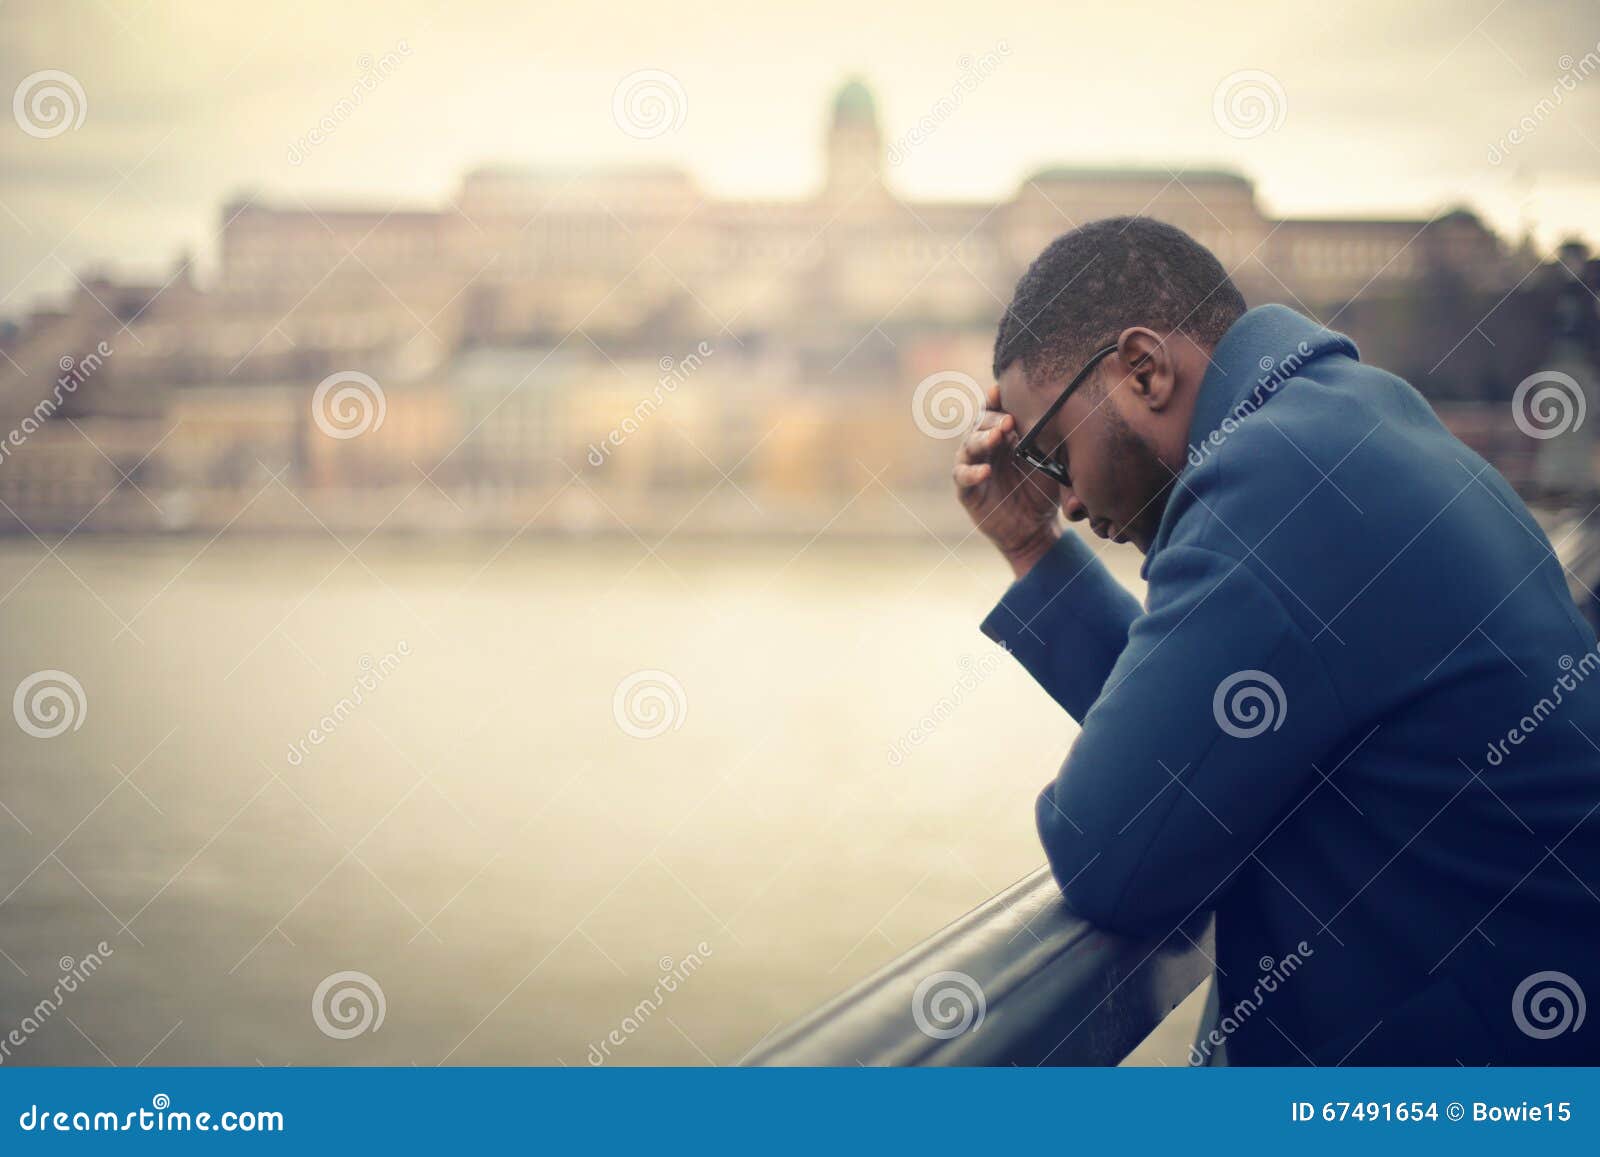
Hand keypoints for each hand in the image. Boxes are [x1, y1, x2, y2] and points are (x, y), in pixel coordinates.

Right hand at [954, 384, 1063, 577]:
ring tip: (997, 438)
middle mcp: (986, 445)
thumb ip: (1051, 440)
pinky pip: (962, 476)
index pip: (995, 409)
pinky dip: (972, 472)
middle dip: (994, 419)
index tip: (1001, 390)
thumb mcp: (1051, 462)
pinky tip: (985, 471)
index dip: (995, 398)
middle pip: (981, 422)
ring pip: (969, 445)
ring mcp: (973, 465)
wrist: (1034, 527)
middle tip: (1009, 420)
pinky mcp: (966, 489)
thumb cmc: (1043, 489)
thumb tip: (1068, 415)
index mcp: (1004, 433)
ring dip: (982, 439)